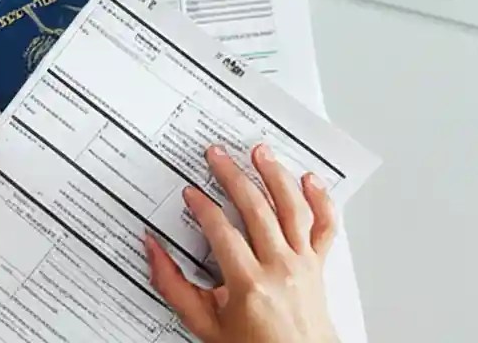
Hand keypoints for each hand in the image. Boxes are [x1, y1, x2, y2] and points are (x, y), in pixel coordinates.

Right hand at [144, 144, 337, 342]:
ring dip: (275, 174)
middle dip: (232, 176)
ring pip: (291, 207)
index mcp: (249, 285)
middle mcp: (280, 268)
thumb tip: (153, 250)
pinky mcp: (319, 264)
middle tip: (216, 155)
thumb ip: (174, 286)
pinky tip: (308, 179)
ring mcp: (303, 263)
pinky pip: (325, 226)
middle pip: (256, 208)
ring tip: (259, 152)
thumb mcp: (205, 324)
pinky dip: (320, 199)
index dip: (203, 207)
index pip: (222, 231)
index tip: (191, 193)